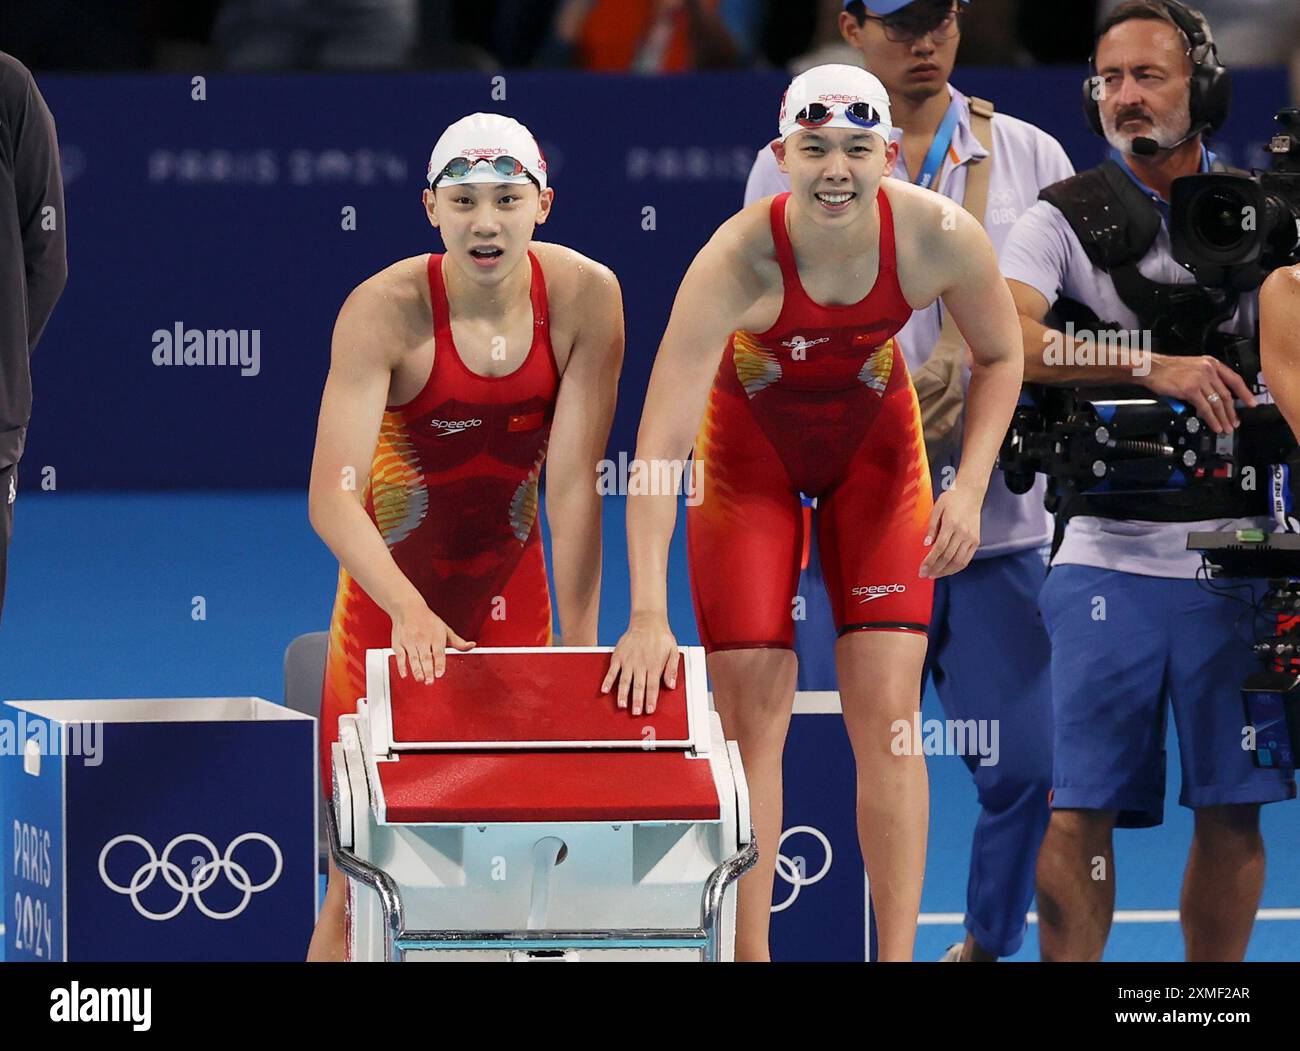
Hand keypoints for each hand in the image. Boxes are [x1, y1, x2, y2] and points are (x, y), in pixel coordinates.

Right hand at [390, 601, 474, 683]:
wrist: (408, 608)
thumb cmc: (428, 620)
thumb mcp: (445, 629)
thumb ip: (458, 641)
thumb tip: (472, 646)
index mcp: (436, 636)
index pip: (438, 652)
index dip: (439, 664)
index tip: (440, 674)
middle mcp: (422, 638)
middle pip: (426, 657)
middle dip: (428, 671)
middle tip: (430, 682)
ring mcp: (410, 641)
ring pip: (413, 658)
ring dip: (416, 670)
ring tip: (420, 679)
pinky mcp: (398, 643)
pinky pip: (400, 655)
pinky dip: (401, 665)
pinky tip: (405, 674)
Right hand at [601, 610, 678, 715]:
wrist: (647, 621)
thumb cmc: (661, 637)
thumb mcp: (673, 651)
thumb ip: (672, 669)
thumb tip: (671, 685)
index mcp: (654, 665)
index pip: (652, 686)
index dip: (651, 699)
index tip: (649, 710)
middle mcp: (640, 664)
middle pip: (638, 686)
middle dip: (637, 701)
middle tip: (636, 712)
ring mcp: (628, 661)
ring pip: (625, 681)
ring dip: (623, 694)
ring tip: (622, 705)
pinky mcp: (618, 656)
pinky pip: (612, 670)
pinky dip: (608, 680)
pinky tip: (605, 690)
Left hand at [919, 486, 981, 578]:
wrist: (971, 493)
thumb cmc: (952, 498)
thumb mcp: (937, 508)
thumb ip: (932, 527)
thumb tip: (927, 544)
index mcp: (951, 524)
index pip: (939, 548)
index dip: (930, 561)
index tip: (922, 569)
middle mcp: (963, 533)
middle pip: (948, 557)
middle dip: (935, 568)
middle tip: (924, 574)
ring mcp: (971, 538)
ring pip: (958, 561)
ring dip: (945, 571)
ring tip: (934, 575)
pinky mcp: (976, 541)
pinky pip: (967, 559)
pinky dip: (957, 567)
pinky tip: (948, 570)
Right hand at [1143, 354, 1257, 433]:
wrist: (1150, 368)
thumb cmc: (1166, 369)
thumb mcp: (1192, 367)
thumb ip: (1205, 378)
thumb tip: (1212, 396)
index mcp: (1211, 363)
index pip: (1234, 379)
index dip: (1245, 393)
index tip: (1252, 403)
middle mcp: (1208, 370)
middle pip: (1226, 395)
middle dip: (1232, 412)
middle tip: (1235, 422)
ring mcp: (1200, 380)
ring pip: (1217, 403)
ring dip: (1223, 418)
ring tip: (1226, 428)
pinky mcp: (1191, 390)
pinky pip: (1205, 408)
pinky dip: (1212, 419)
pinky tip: (1215, 425)